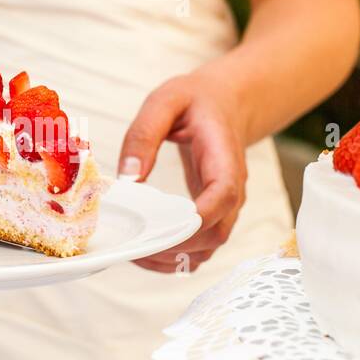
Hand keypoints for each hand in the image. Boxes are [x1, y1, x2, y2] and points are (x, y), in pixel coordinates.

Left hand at [118, 63, 249, 273]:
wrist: (222, 103)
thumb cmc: (194, 101)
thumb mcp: (165, 101)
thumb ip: (144, 134)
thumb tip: (128, 176)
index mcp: (224, 160)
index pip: (223, 197)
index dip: (196, 219)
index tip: (161, 227)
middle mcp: (231, 191)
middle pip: (215, 233)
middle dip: (176, 246)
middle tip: (134, 244)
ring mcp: (222, 208)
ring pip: (207, 249)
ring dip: (173, 258)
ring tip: (134, 251)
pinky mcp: (209, 216)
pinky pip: (198, 248)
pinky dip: (174, 258)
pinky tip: (145, 250)